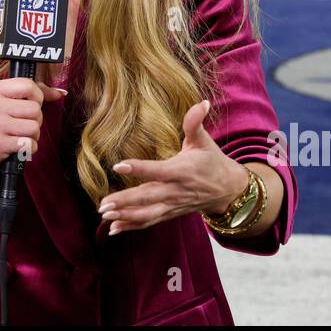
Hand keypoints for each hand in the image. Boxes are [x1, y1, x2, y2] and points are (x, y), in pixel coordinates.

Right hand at [0, 77, 64, 170]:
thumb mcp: (5, 100)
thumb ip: (32, 92)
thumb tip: (60, 92)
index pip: (28, 85)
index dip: (37, 96)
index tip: (31, 103)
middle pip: (34, 109)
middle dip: (36, 119)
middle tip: (24, 122)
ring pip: (34, 127)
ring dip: (33, 134)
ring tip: (21, 134)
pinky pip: (29, 144)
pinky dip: (29, 147)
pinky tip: (18, 145)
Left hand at [98, 100, 246, 235]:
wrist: (228, 191)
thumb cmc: (212, 162)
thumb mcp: (204, 141)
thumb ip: (196, 123)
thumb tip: (202, 102)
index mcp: (182, 171)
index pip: (157, 170)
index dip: (138, 168)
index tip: (118, 166)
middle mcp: (176, 191)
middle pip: (148, 197)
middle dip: (125, 201)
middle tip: (103, 204)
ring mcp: (172, 205)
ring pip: (147, 214)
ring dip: (125, 216)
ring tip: (104, 215)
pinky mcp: (170, 213)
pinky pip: (150, 222)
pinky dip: (132, 226)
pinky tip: (113, 228)